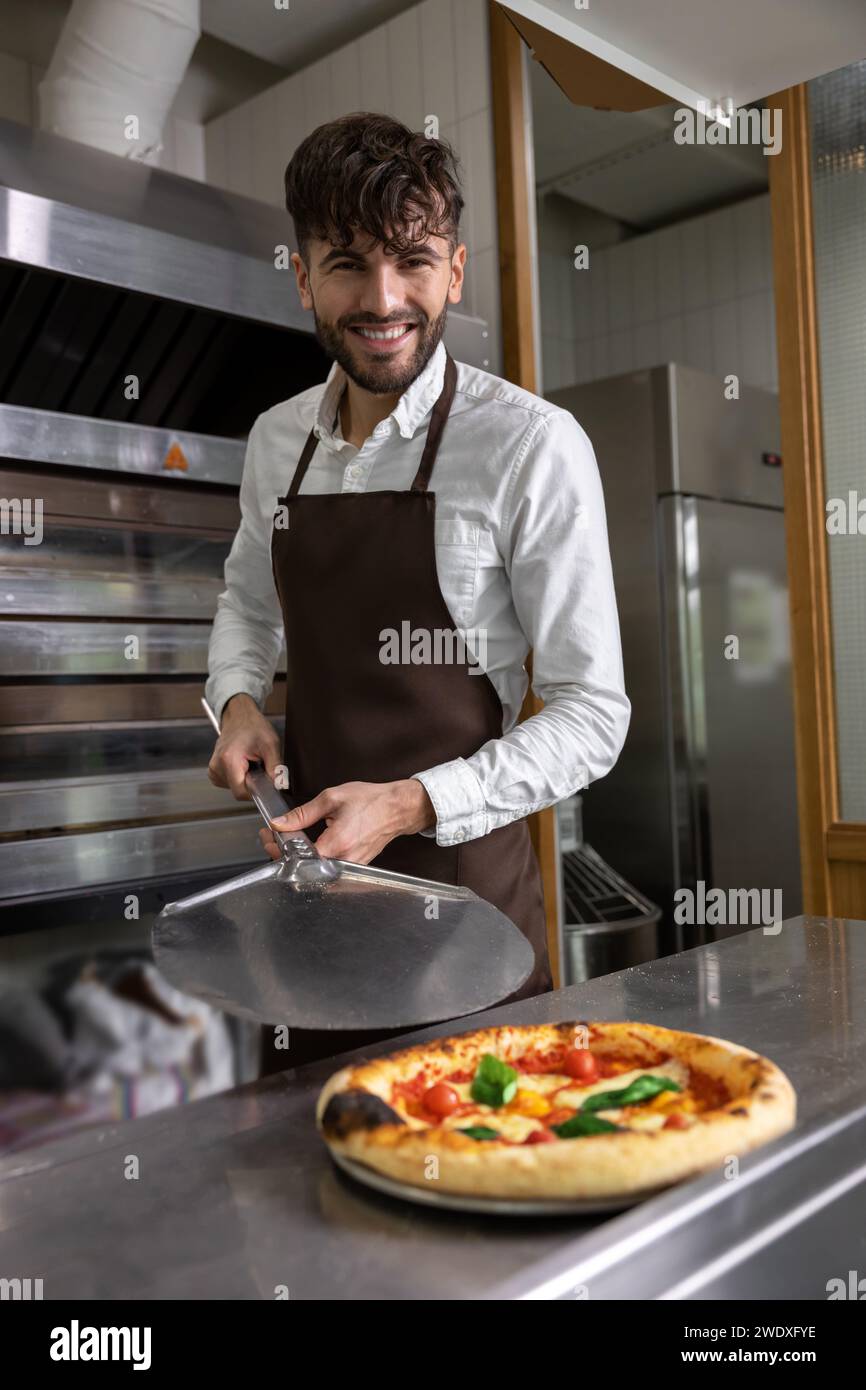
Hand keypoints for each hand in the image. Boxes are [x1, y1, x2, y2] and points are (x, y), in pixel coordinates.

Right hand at [208, 693, 281, 800]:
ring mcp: (213, 768)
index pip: (241, 793)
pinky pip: (228, 782)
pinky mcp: (213, 770)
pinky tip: (242, 764)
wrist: (240, 716)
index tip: (264, 782)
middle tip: (258, 766)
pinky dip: (237, 777)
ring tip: (249, 762)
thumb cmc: (253, 726)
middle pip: (237, 790)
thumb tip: (279, 786)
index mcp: (229, 760)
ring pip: (233, 787)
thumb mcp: (270, 745)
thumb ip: (276, 768)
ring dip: (245, 779)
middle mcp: (217, 765)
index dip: (256, 791)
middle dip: (251, 783)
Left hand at [259, 778, 435, 864]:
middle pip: (304, 867)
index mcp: (337, 843)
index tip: (270, 836)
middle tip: (276, 837)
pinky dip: (315, 858)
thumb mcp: (332, 799)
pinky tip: (308, 846)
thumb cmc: (371, 801)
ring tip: (290, 840)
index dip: (278, 848)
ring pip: (315, 869)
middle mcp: (344, 860)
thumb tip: (281, 823)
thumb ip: (303, 813)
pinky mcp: (355, 866)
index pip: (297, 857)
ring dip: (299, 856)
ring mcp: (351, 866)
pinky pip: (329, 868)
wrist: (397, 808)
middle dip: (284, 853)